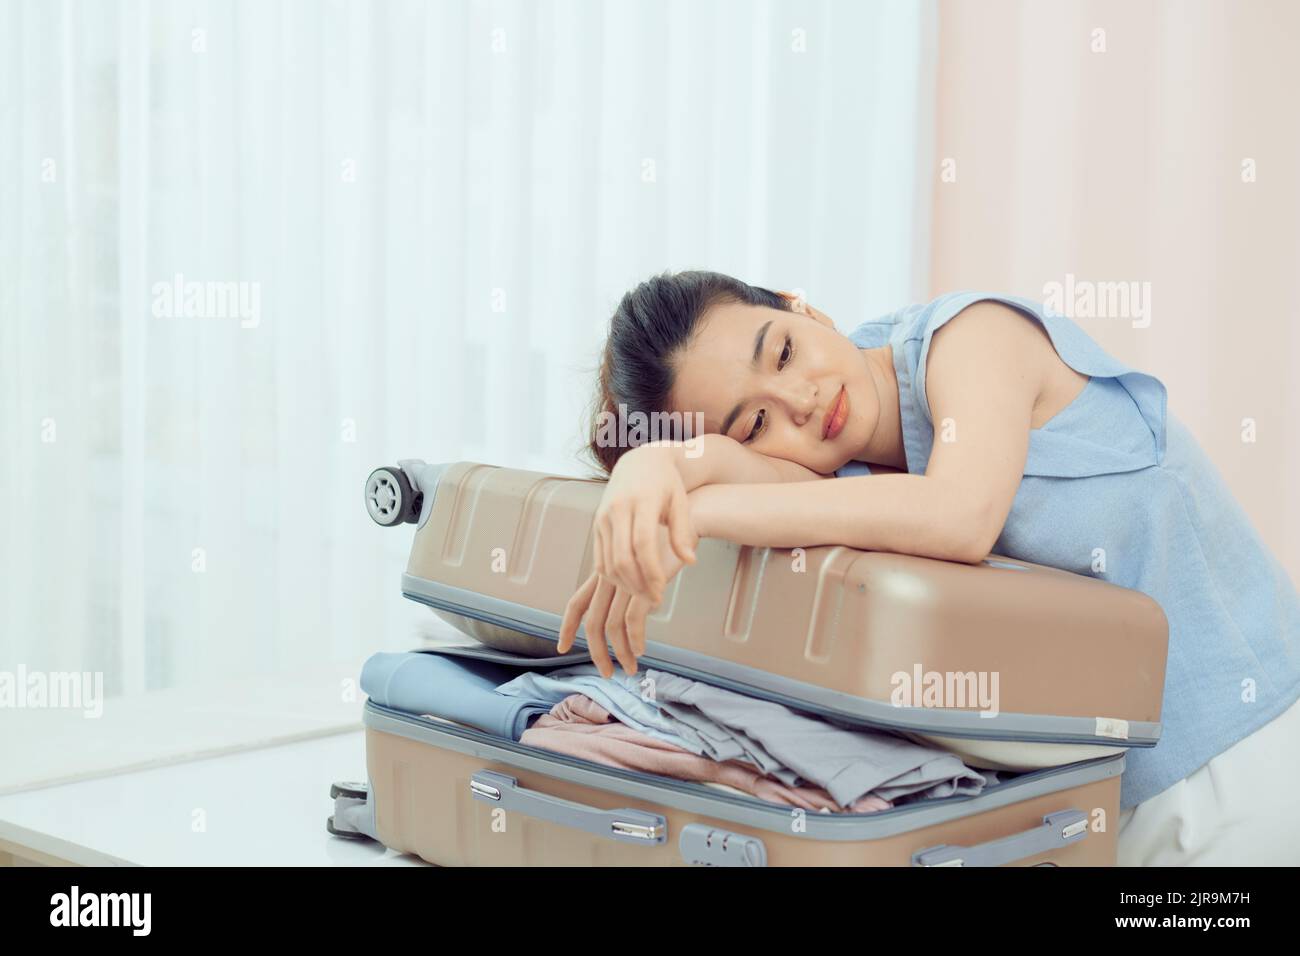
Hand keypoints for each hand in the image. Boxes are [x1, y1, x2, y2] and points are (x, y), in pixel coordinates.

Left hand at [558, 522, 697, 676]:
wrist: (684, 517)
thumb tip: (640, 607)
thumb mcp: (643, 562)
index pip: (578, 602)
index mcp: (605, 573)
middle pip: (592, 621)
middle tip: (605, 673)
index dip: (567, 626)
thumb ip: (634, 581)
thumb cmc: (666, 539)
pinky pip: (632, 619)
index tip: (562, 646)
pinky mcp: (644, 585)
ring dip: (619, 652)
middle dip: (595, 651)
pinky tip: (641, 649)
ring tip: (629, 669)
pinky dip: (635, 638)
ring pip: (611, 626)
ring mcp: (626, 582)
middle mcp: (610, 579)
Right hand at [592, 444, 697, 604]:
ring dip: (625, 584)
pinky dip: (613, 576)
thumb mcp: (680, 502)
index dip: (651, 571)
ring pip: (608, 562)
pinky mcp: (597, 524)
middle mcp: (618, 509)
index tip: (662, 591)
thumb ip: (682, 532)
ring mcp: (603, 517)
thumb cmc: (665, 483)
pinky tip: (630, 583)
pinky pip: (600, 558)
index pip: (643, 543)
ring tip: (644, 594)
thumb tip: (689, 561)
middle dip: (638, 584)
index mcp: (642, 501)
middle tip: (655, 599)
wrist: (639, 461)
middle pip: (622, 557)